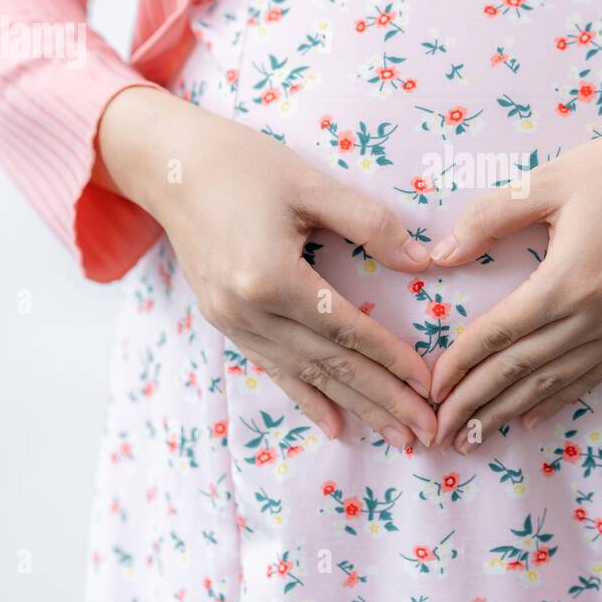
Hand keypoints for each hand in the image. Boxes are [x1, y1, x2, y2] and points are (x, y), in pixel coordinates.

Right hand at [96, 86, 437, 448]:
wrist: (172, 167)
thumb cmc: (245, 165)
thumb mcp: (312, 184)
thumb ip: (370, 223)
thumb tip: (423, 261)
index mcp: (271, 276)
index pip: (346, 330)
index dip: (391, 359)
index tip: (430, 384)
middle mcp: (248, 310)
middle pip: (330, 364)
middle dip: (383, 400)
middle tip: (428, 432)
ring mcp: (232, 322)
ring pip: (306, 375)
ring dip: (355, 408)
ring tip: (398, 437)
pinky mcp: (225, 323)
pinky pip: (274, 369)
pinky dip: (308, 398)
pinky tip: (336, 426)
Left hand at [427, 97, 601, 452]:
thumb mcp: (548, 181)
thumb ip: (490, 218)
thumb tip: (439, 254)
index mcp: (567, 280)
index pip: (500, 334)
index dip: (461, 363)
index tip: (431, 387)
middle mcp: (595, 315)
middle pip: (522, 370)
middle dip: (476, 404)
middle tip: (441, 432)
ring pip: (555, 383)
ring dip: (510, 412)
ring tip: (475, 438)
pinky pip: (592, 376)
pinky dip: (558, 400)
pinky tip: (531, 418)